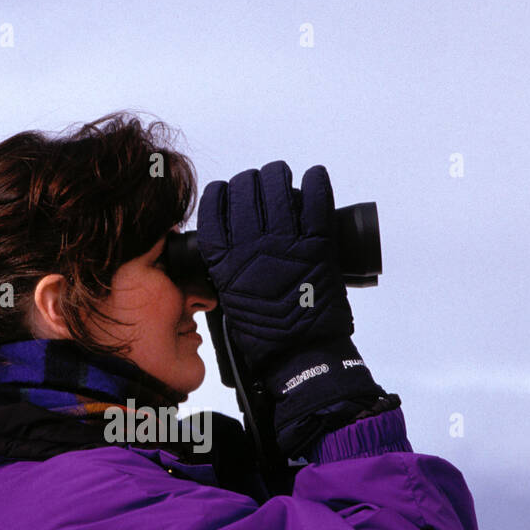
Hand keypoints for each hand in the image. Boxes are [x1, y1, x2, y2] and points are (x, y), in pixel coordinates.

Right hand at [196, 160, 395, 459]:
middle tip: (257, 185)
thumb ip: (227, 269)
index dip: (220, 193)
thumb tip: (231, 247)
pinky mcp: (317, 245)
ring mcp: (284, 242)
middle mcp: (250, 245)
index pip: (213, 207)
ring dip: (277, 175)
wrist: (300, 355)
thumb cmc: (264, 335)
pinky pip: (316, 202)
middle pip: (244, 189)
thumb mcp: (230, 299)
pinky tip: (314, 177)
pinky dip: (316, 183)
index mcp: (224, 260)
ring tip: (280, 176)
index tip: (225, 192)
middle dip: (249, 182)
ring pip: (276, 186)